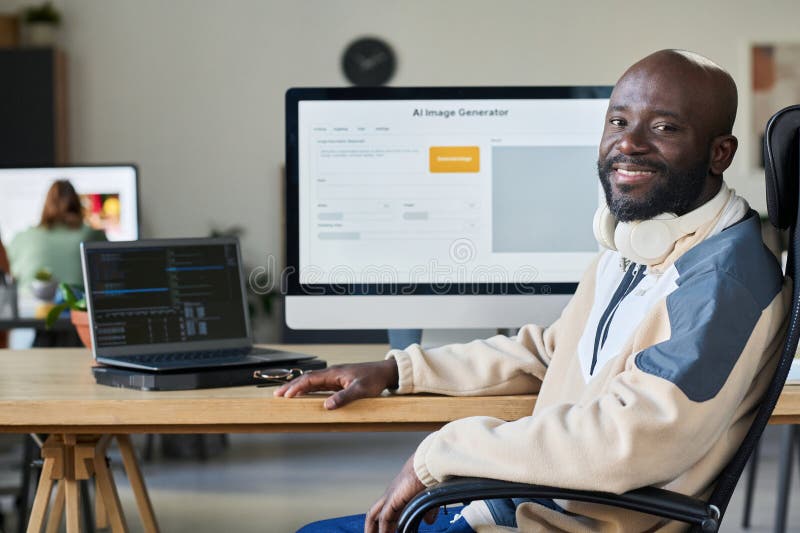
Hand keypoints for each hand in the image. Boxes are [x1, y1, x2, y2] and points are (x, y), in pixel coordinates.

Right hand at [273, 360, 398, 409]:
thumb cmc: (374, 378)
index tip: (284, 395)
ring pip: (313, 382)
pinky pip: (320, 386)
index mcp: (334, 373)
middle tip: (278, 395)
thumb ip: (344, 397)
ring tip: (287, 395)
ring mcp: (335, 377)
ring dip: (299, 388)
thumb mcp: (360, 390)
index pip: (310, 379)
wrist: (386, 372)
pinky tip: (306, 395)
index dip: (296, 387)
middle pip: (307, 379)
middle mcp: (332, 373)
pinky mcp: (340, 382)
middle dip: (292, 386)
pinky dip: (310, 390)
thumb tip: (327, 405)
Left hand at [365, 455, 435, 532]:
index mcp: (398, 492)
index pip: (385, 510)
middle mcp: (391, 494)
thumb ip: (427, 510)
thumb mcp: (429, 498)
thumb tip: (428, 521)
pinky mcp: (393, 499)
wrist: (430, 466)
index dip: (383, 523)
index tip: (387, 532)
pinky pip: (384, 518)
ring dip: (372, 529)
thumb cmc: (431, 476)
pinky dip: (384, 530)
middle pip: (374, 513)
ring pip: (373, 516)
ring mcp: (390, 496)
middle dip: (371, 527)